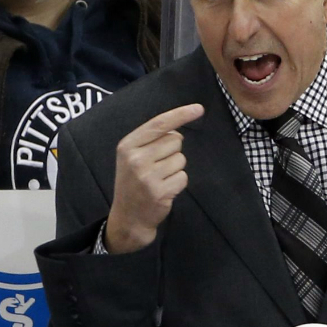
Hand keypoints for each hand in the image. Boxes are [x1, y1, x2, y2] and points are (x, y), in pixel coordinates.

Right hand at [105, 103, 204, 252]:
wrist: (128, 218)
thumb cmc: (133, 183)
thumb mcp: (132, 157)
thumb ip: (151, 141)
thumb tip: (178, 130)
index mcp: (128, 145)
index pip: (159, 124)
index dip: (181, 114)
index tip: (199, 108)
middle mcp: (136, 159)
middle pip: (175, 141)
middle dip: (173, 151)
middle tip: (158, 166)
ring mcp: (148, 176)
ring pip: (181, 159)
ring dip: (176, 169)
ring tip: (160, 179)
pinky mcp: (160, 191)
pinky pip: (183, 177)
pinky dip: (178, 183)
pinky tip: (164, 190)